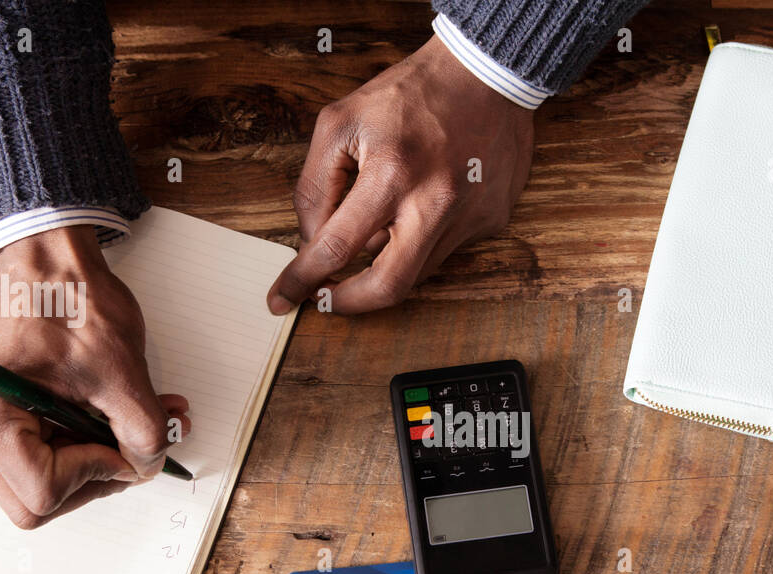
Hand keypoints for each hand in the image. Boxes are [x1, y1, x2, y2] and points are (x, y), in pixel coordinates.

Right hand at [0, 226, 189, 528]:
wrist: (51, 262)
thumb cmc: (72, 298)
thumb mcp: (122, 370)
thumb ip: (141, 432)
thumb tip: (146, 467)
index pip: (41, 491)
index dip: (95, 473)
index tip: (123, 444)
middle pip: (35, 502)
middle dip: (93, 478)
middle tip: (129, 447)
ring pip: (40, 487)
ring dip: (97, 461)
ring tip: (137, 425)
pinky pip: (42, 458)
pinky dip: (85, 446)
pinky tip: (115, 419)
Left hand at [267, 35, 534, 314]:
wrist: (486, 73)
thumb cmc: (409, 93)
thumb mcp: (339, 124)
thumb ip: (316, 187)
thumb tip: (312, 242)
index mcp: (392, 173)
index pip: (337, 247)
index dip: (303, 279)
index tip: (283, 297)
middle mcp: (435, 202)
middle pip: (387, 287)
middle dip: (349, 302)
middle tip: (326, 298)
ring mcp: (468, 216)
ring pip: (415, 271)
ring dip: (384, 260)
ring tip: (376, 220)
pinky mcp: (489, 220)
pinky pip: (442, 250)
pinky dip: (416, 241)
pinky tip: (417, 205)